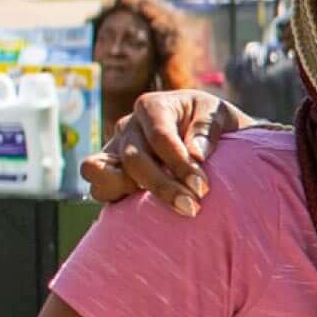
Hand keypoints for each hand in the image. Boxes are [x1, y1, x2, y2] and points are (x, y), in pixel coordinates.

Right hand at [76, 91, 248, 213]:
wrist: (208, 137)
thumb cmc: (214, 123)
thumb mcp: (220, 115)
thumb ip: (209, 128)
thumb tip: (197, 153)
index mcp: (152, 106)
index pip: (160, 136)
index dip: (180, 164)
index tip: (201, 187)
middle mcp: (128, 126)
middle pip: (134, 159)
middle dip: (163, 186)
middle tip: (192, 207)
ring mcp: (115, 150)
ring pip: (104, 172)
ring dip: (133, 194)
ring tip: (164, 208)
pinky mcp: (109, 173)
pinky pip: (97, 186)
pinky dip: (114, 198)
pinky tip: (144, 209)